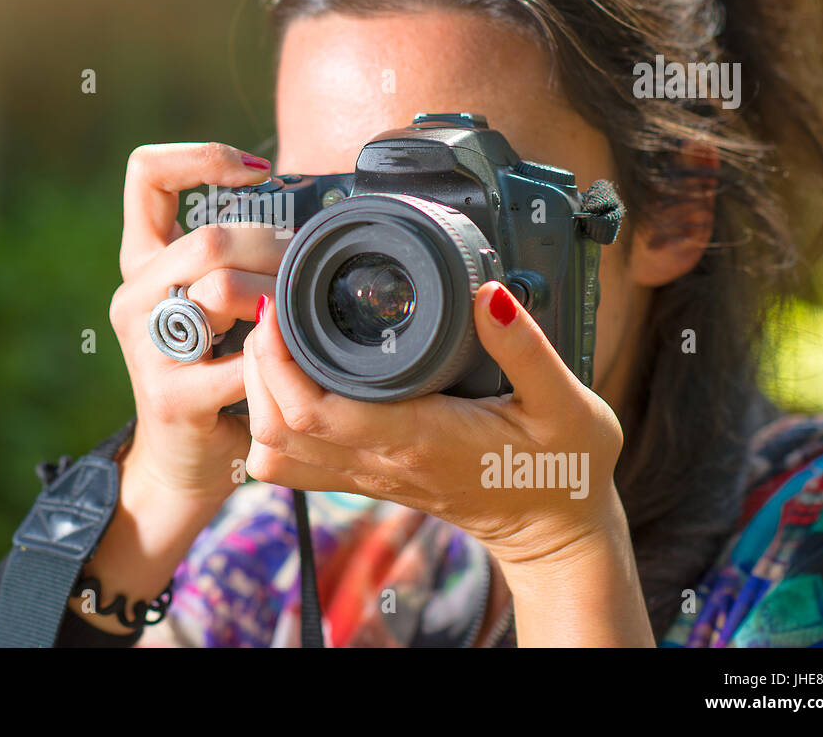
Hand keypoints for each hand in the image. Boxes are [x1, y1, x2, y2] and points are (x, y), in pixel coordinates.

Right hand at [109, 141, 287, 504]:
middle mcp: (135, 296)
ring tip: (303, 316)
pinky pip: (242, 358)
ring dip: (279, 298)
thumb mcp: (220, 307)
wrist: (186, 465)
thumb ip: (242, 258)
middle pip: (206, 237)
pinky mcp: (172, 395)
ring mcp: (146, 346)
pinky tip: (295, 364)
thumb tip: (313, 211)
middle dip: (275, 247)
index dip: (202, 157)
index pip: (147, 173)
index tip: (258, 173)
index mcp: (143, 262)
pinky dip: (280, 356)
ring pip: (219, 287)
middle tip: (310, 268)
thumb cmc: (217, 376)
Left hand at [242, 280, 652, 644]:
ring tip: (275, 339)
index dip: (278, 358)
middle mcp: (380, 461)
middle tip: (274, 308)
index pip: (314, 410)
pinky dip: (270, 425)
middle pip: (277, 428)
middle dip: (257, 365)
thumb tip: (487, 294)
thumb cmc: (562, 467)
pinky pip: (292, 464)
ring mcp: (367, 474)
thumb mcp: (565, 403)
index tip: (281, 304)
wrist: (554, 529)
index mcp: (417, 438)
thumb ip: (526, 349)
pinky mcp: (365, 476)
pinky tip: (287, 382)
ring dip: (257, 394)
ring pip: (274, 451)